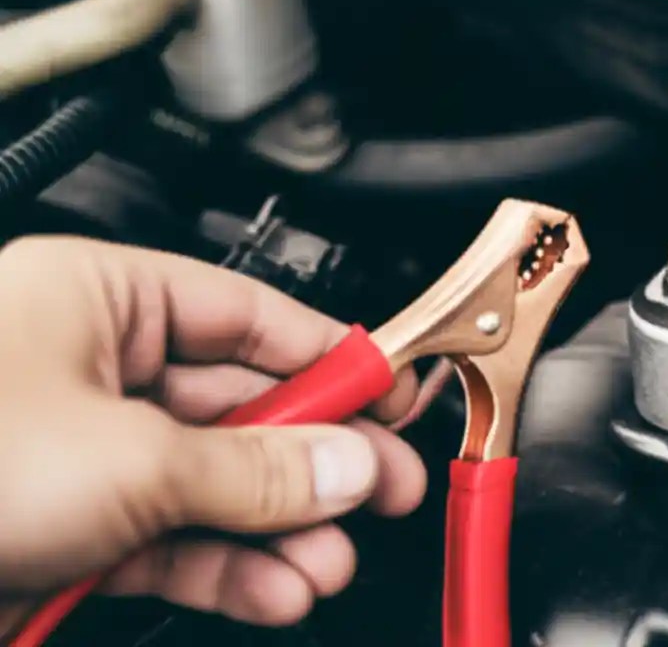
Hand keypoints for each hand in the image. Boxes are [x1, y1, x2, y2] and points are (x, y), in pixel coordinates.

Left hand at [0, 236, 425, 635]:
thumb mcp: (130, 461)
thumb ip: (257, 467)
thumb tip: (346, 465)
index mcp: (94, 298)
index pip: (247, 313)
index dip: (329, 356)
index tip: (390, 394)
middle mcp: (84, 365)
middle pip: (235, 406)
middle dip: (312, 460)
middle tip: (385, 488)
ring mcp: (72, 450)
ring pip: (206, 483)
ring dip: (276, 527)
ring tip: (326, 561)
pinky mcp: (58, 525)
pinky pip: (165, 537)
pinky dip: (222, 566)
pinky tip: (272, 588)